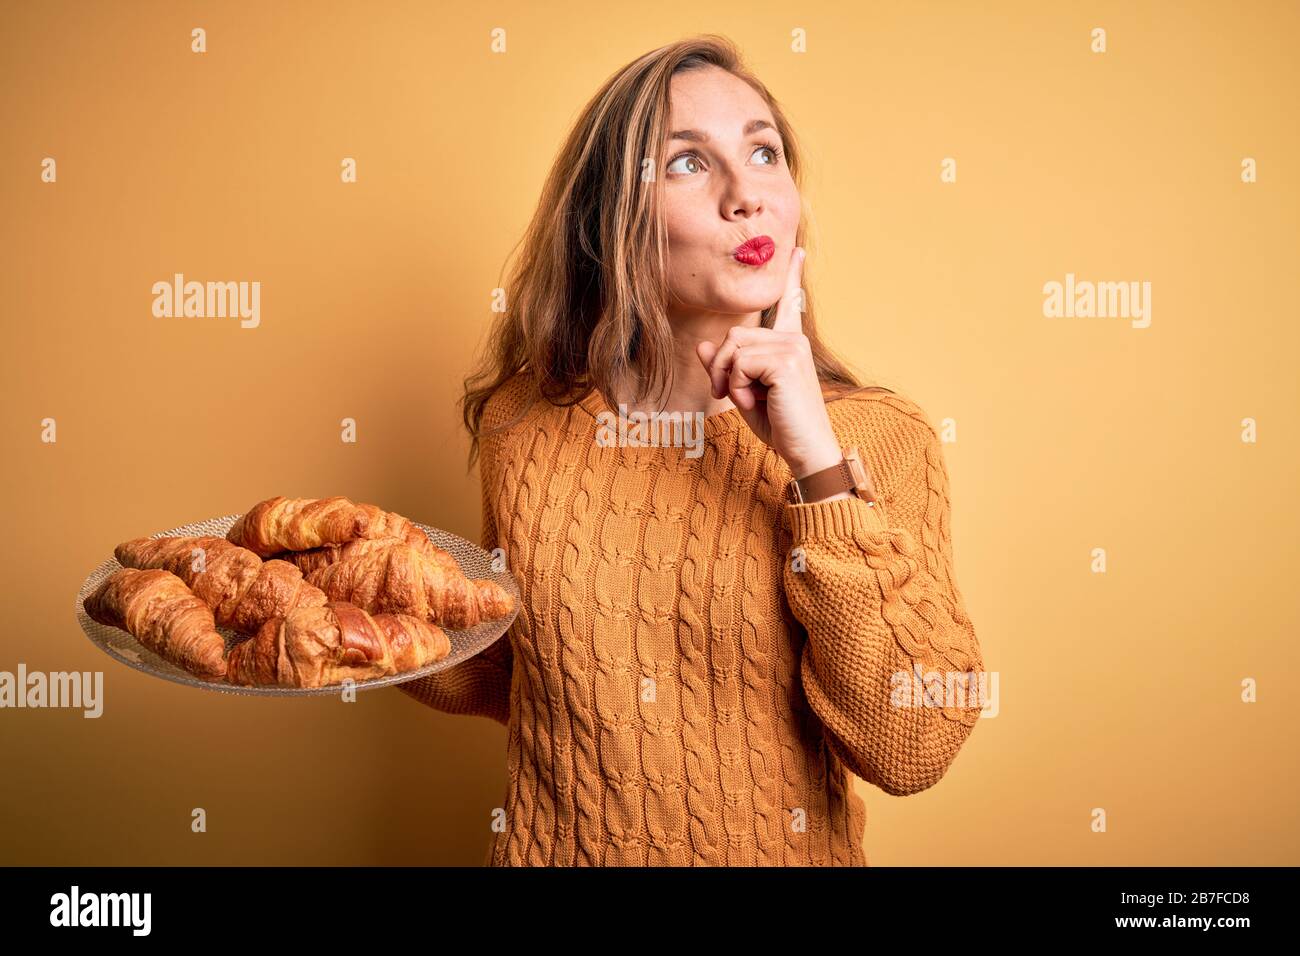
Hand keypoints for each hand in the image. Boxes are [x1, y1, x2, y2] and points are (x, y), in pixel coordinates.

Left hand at [696, 246, 842, 477]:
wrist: (806, 452)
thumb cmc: (781, 426)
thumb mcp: (744, 393)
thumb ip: (724, 367)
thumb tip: (702, 344)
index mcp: (790, 344)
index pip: (789, 304)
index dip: (792, 276)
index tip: (799, 251)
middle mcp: (794, 339)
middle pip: (734, 334)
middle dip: (719, 366)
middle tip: (723, 395)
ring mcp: (792, 347)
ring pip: (733, 347)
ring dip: (727, 379)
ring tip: (748, 400)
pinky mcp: (786, 360)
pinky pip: (738, 363)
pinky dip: (736, 387)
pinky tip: (757, 402)